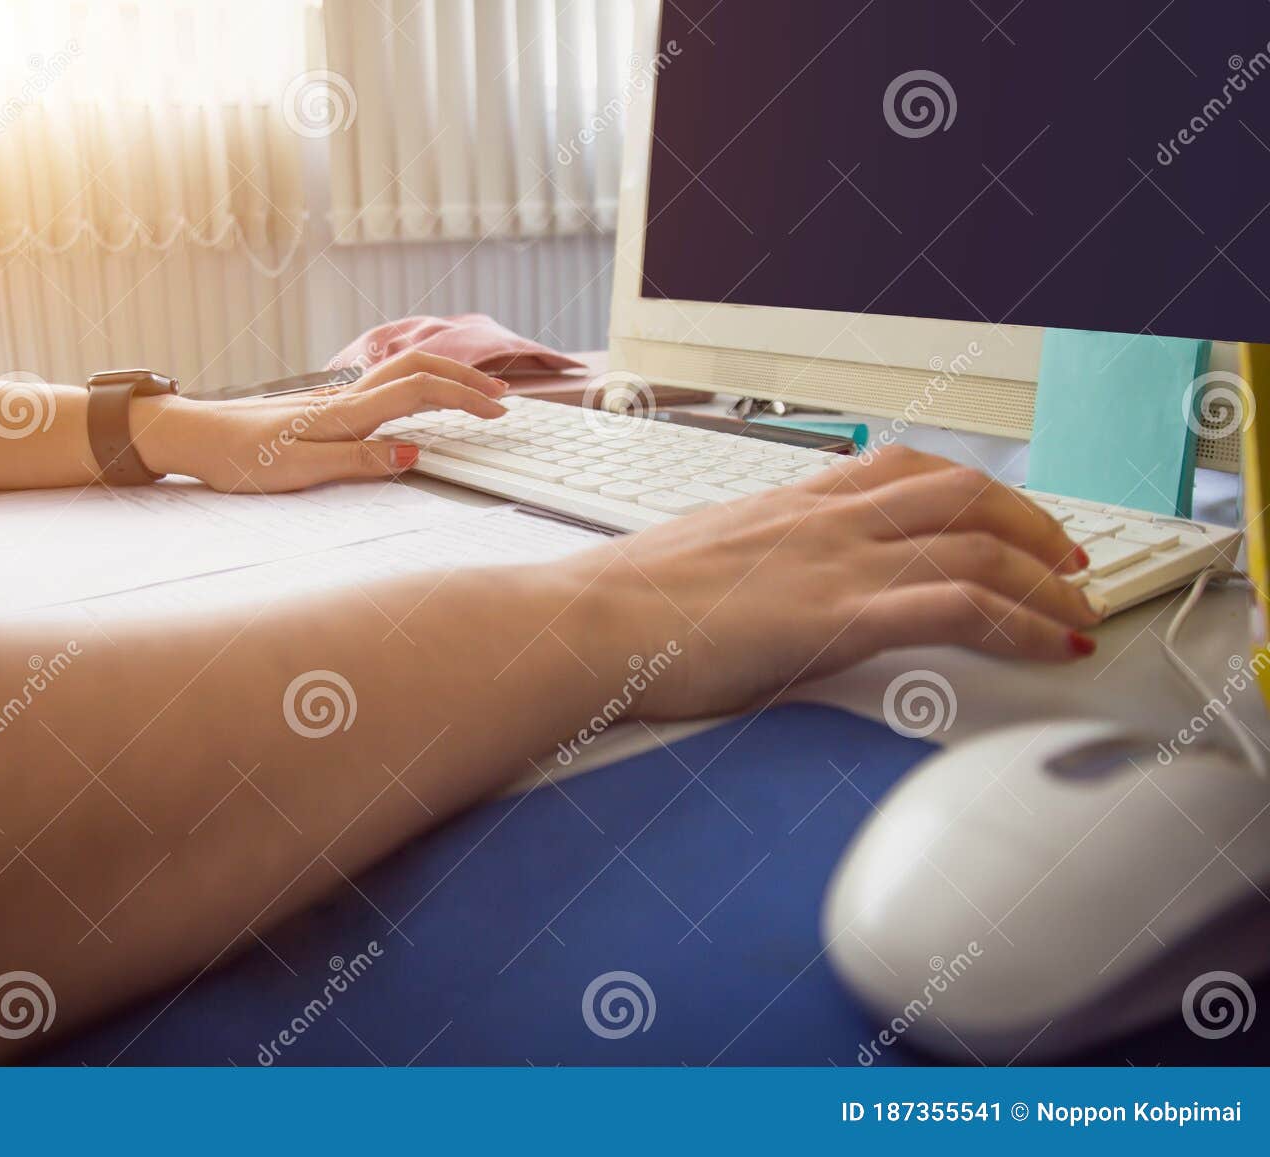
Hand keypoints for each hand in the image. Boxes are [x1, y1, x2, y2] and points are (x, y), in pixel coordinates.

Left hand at [131, 352, 507, 491]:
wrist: (190, 436)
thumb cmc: (237, 459)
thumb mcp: (299, 471)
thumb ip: (358, 462)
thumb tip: (414, 455)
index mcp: (345, 413)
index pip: (421, 389)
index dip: (465, 396)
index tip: (499, 412)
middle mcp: (344, 399)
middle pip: (419, 369)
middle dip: (466, 378)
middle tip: (502, 397)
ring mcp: (334, 400)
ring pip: (401, 372)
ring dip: (444, 378)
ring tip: (475, 393)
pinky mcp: (323, 408)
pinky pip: (383, 386)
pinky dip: (418, 384)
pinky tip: (421, 401)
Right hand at [561, 446, 1100, 721]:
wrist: (586, 624)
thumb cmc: (622, 605)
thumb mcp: (699, 564)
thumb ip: (748, 566)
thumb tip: (761, 590)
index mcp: (789, 503)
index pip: (902, 469)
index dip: (970, 490)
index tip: (1003, 519)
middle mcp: (824, 518)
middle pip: (962, 492)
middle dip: (1030, 523)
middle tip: (1066, 561)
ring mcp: (836, 561)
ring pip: (979, 541)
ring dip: (1045, 576)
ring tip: (1076, 608)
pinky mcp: (839, 615)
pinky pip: (961, 605)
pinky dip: (1024, 623)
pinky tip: (1052, 645)